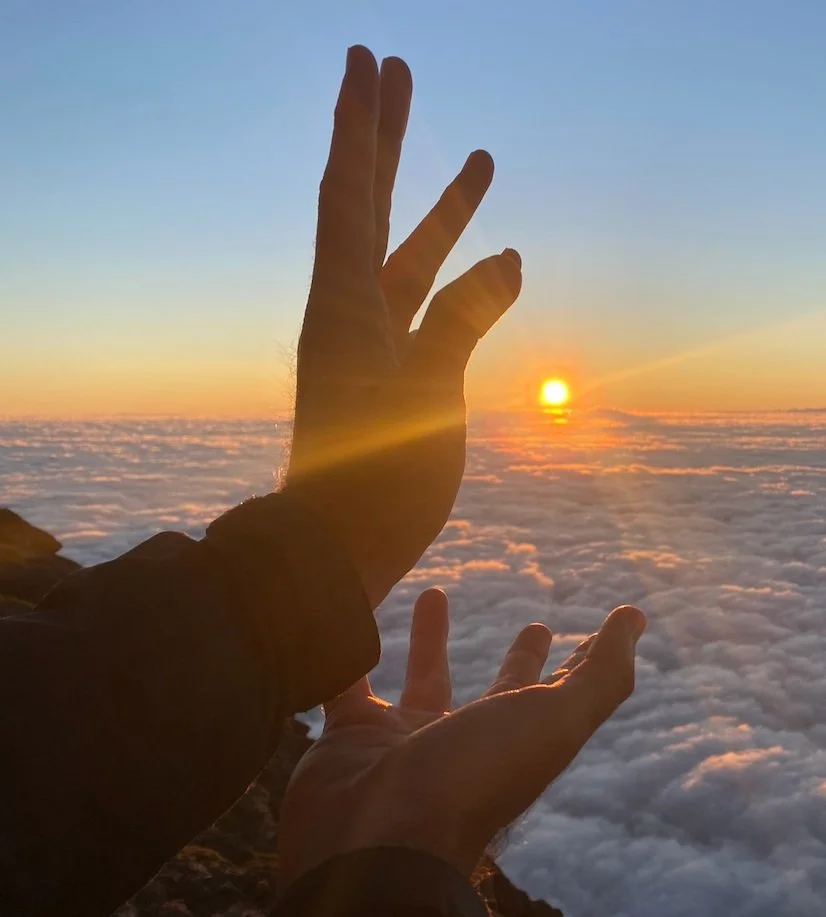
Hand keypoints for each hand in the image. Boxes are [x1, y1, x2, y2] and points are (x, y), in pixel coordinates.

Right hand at [277, 589, 645, 885]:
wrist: (371, 845)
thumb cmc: (469, 782)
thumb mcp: (551, 723)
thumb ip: (599, 675)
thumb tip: (636, 616)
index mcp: (513, 739)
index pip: (554, 691)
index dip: (577, 661)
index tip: (595, 632)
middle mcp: (465, 741)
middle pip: (500, 690)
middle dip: (520, 658)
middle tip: (537, 625)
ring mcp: (406, 740)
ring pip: (422, 677)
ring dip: (429, 638)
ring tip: (435, 591)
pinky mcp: (349, 735)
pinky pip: (346, 682)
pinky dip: (344, 654)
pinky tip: (343, 623)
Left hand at [284, 47, 522, 606]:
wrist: (339, 547)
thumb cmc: (374, 478)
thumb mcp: (425, 391)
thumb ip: (462, 319)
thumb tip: (509, 259)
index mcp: (343, 305)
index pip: (349, 191)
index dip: (361, 123)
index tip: (370, 60)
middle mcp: (349, 311)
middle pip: (369, 205)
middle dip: (387, 139)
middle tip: (399, 71)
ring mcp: (370, 342)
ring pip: (405, 255)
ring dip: (439, 208)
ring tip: (481, 159)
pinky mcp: (392, 373)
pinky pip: (428, 307)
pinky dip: (459, 280)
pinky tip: (494, 259)